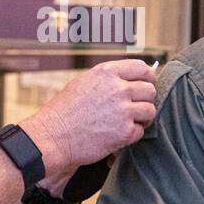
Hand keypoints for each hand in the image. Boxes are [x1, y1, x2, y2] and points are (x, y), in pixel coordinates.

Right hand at [20, 59, 157, 173]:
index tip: (147, 84)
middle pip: (150, 90)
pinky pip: (140, 131)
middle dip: (145, 100)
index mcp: (107, 72)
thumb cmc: (65, 111)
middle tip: (136, 108)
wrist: (53, 135)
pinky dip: (132, 135)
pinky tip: (118, 135)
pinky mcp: (124, 131)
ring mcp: (123, 110)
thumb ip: (108, 79)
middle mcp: (118, 89)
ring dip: (142, 118)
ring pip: (150, 111)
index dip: (148, 77)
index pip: (142, 68)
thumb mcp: (84, 82)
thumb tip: (131, 79)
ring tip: (129, 122)